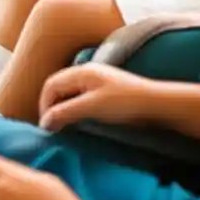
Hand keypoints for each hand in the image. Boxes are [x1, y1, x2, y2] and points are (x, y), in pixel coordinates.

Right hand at [38, 63, 161, 131]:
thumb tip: (45, 121)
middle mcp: (87, 72)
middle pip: (59, 86)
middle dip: (52, 106)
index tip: (46, 126)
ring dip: (63, 107)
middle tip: (53, 127)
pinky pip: (81, 96)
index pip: (51, 85)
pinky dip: (75, 107)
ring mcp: (97, 79)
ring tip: (64, 125)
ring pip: (70, 92)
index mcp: (82, 72)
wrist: (155, 103)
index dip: (44, 105)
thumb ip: (66, 112)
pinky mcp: (105, 89)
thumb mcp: (92, 107)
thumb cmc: (125, 103)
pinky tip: (80, 119)